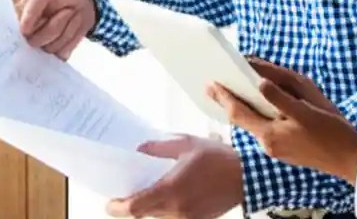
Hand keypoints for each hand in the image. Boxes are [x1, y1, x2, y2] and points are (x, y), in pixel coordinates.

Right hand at [16, 0, 96, 59]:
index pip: (16, 32)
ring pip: (51, 48)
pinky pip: (62, 54)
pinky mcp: (58, 51)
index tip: (43, 18)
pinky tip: (75, 25)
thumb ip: (33, 7)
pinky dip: (73, 39)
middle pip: (35, 42)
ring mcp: (44, 44)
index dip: (28, 30)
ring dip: (67, 29)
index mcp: (21, 17)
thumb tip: (23, 30)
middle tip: (66, 10)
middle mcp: (30, 33)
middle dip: (55, 25)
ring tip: (71, 13)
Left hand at [106, 136, 242, 218]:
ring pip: (158, 217)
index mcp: (171, 191)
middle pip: (143, 215)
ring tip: (149, 191)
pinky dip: (166, 210)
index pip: (134, 208)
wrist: (247, 177)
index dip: (116, 207)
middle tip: (128, 191)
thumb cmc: (218, 158)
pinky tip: (169, 196)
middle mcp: (177, 210)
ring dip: (150, 208)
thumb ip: (159, 147)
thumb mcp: (186, 144)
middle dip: (132, 206)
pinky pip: (173, 218)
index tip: (109, 201)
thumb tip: (139, 148)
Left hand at [209, 58, 356, 183]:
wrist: (350, 158)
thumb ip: (280, 97)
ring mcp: (276, 149)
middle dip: (227, 101)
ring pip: (254, 123)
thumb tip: (259, 83)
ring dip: (243, 106)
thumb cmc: (331, 131)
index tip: (211, 83)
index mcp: (271, 135)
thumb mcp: (307, 109)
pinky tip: (259, 102)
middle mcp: (268, 144)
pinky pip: (265, 127)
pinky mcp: (284, 149)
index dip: (224, 98)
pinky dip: (257, 114)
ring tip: (234, 88)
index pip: (239, 114)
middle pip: (242, 119)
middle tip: (213, 85)